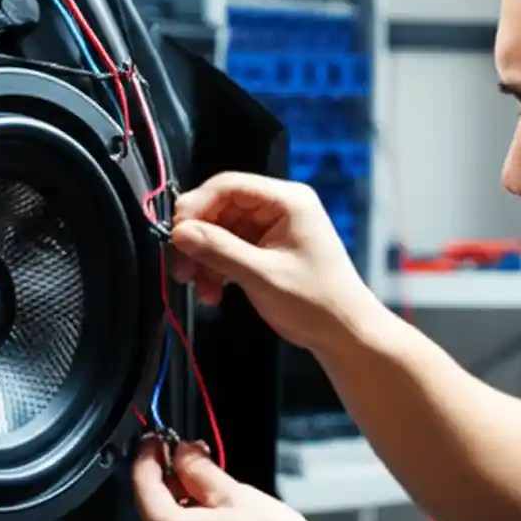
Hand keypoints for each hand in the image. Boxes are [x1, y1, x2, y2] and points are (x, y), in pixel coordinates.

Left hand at [132, 439, 395, 520]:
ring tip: (217, 492)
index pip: (142, 483)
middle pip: (155, 508)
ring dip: (186, 506)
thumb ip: (200, 471)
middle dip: (172, 479)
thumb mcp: (237, 496)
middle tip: (195, 458)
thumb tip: (184, 454)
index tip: (158, 441)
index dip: (150, 455)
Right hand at [170, 172, 385, 354]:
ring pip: (220, 231)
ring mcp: (272, 228)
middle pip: (220, 208)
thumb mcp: (261, 276)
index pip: (228, 186)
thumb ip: (218, 250)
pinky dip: (216, 269)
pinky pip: (228, 248)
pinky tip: (212, 293)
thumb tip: (179, 233)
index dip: (196, 207)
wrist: (344, 334)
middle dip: (197, 239)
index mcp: (287, 201)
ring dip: (204, 259)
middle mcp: (279, 207)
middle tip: (181, 268)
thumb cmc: (315, 303)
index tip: (175, 235)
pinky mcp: (266, 248)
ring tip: (198, 288)